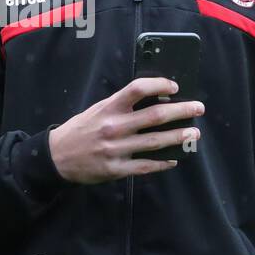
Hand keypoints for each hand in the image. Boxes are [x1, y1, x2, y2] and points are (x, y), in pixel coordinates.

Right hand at [48, 77, 203, 183]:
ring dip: (179, 136)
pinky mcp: (116, 169)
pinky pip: (146, 166)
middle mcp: (114, 127)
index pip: (138, 89)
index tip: (174, 86)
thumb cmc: (81, 129)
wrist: (57, 157)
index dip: (159, 84)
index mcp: (109, 108)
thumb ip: (121, 105)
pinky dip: (163, 163)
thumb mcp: (97, 110)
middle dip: (181, 111)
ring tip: (194, 133)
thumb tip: (154, 99)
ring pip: (156, 142)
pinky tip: (175, 159)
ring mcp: (116, 149)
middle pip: (155, 116)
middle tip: (198, 108)